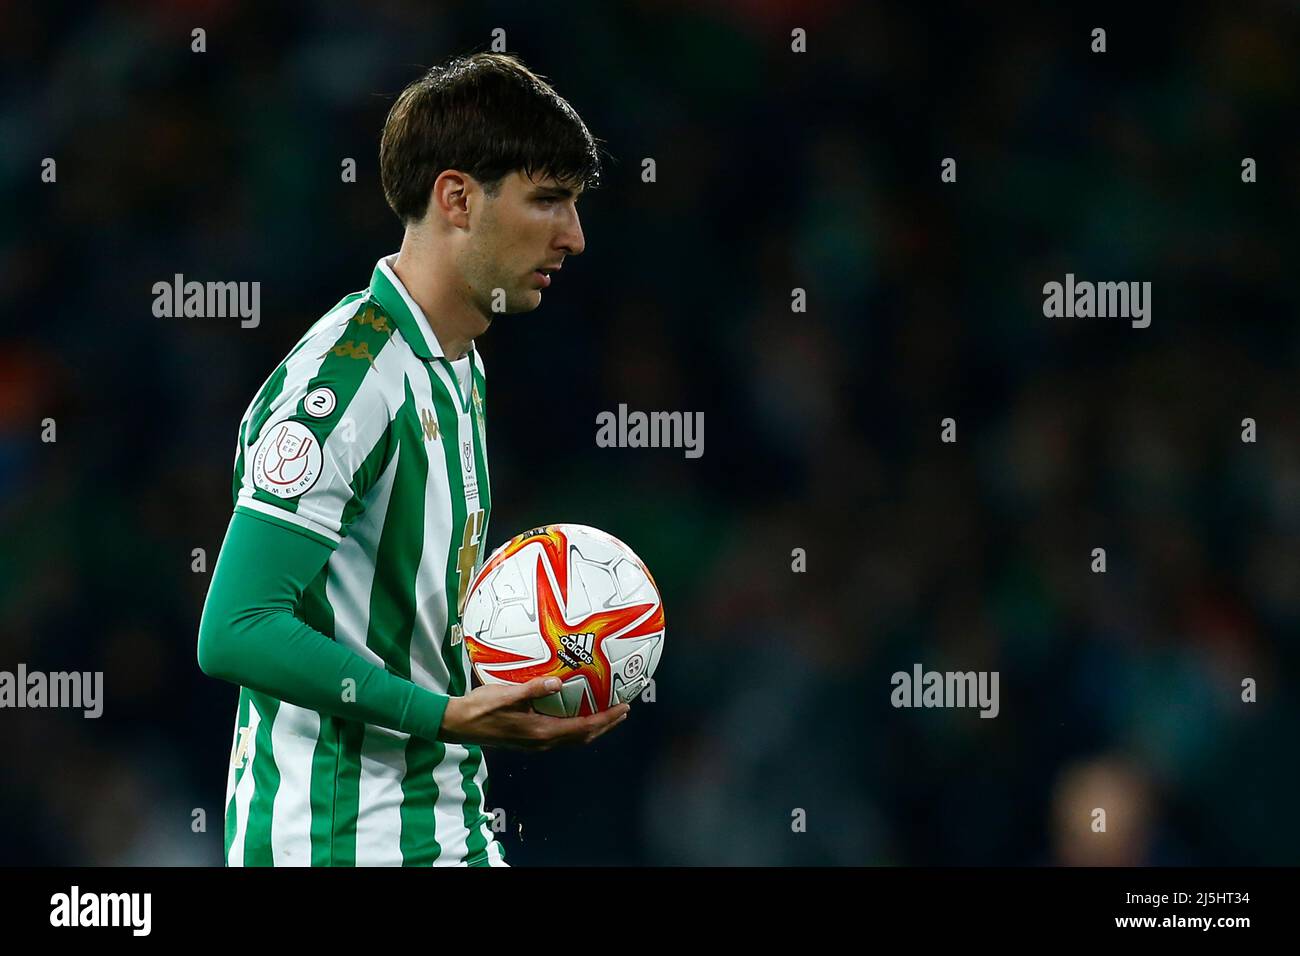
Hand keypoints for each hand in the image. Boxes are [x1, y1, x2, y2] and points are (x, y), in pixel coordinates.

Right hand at [437, 676, 630, 749]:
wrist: (458, 725)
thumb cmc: (480, 707)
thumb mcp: (506, 694)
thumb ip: (533, 689)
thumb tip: (558, 682)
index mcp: (541, 732)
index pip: (583, 727)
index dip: (606, 719)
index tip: (624, 708)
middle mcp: (542, 742)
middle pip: (583, 737)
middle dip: (606, 724)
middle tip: (624, 710)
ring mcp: (535, 743)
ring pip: (573, 738)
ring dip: (593, 727)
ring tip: (607, 713)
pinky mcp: (529, 740)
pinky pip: (561, 736)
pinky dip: (577, 727)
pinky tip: (576, 714)